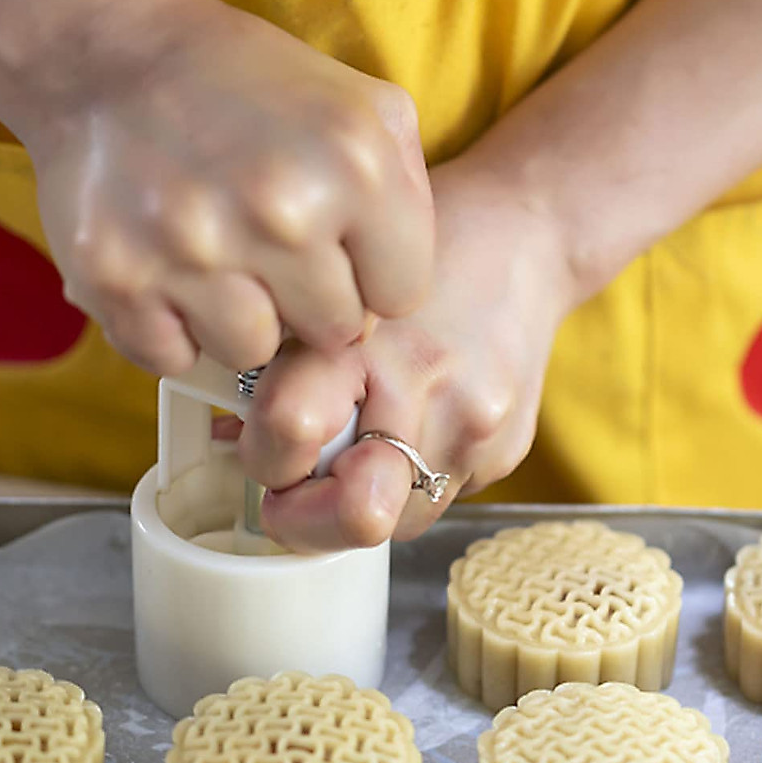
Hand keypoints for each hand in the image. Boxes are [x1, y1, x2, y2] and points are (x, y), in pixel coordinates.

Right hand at [21, 0, 433, 375]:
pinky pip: (172, 356)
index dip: (372, 276)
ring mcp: (194, 249)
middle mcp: (280, 210)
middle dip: (309, 300)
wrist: (108, 53)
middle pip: (333, 334)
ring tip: (216, 259)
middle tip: (268, 248)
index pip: (402, 297)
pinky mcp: (118, 279)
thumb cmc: (249, 89)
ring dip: (239, 320)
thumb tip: (396, 296)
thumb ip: (409, 197)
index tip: (336, 244)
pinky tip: (166, 271)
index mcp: (356, 165)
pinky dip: (170, 327)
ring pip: (252, 353)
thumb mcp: (363, 107)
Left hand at [237, 158, 577, 551]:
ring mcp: (476, 427)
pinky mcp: (509, 452)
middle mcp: (427, 388)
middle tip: (297, 494)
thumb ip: (287, 364)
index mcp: (365, 336)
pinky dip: (415, 480)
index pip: (291, 432)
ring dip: (367, 503)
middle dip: (315, 519)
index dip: (265, 459)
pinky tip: (421, 425)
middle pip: (359, 515)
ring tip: (365, 447)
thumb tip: (232, 440)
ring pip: (398, 523)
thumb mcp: (337, 291)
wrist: (529, 240)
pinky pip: (440, 499)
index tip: (264, 456)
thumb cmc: (422, 258)